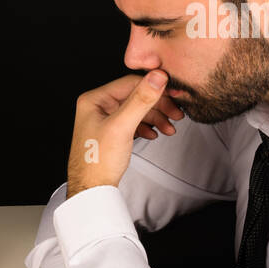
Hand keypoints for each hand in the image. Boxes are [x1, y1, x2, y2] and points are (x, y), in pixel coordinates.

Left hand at [66, 70, 183, 197]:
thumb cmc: (98, 162)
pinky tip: (155, 134)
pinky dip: (147, 127)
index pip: (130, 83)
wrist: (91, 190)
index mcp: (94, 100)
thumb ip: (141, 100)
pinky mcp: (110, 133)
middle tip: (177, 114)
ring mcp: (103, 120)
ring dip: (156, 118)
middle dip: (158, 106)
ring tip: (170, 128)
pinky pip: (133, 123)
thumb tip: (157, 77)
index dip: (155, 88)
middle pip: (134, 97)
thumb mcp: (122, 127)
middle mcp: (96, 107)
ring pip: (136, 110)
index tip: (175, 94)